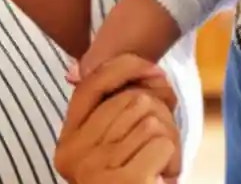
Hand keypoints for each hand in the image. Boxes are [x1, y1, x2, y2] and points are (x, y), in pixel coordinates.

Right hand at [55, 54, 182, 182]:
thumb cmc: (132, 180)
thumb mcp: (113, 145)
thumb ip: (106, 110)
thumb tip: (80, 67)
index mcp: (68, 142)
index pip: (90, 84)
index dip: (125, 67)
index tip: (156, 73)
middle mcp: (74, 155)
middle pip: (132, 100)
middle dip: (159, 116)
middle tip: (157, 147)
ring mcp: (96, 170)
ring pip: (151, 120)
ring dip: (168, 141)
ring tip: (157, 166)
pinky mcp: (126, 182)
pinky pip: (163, 144)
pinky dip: (173, 159)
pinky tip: (162, 177)